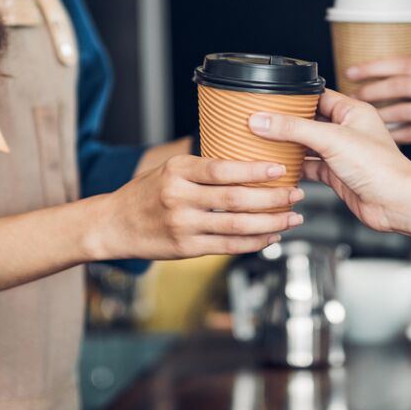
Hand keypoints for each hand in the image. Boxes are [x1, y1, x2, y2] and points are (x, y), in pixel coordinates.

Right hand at [96, 155, 303, 260]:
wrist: (113, 225)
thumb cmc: (146, 193)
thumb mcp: (169, 169)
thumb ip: (202, 168)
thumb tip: (247, 160)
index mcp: (177, 171)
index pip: (222, 169)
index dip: (254, 170)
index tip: (279, 169)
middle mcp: (179, 197)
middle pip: (235, 199)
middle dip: (272, 198)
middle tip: (296, 193)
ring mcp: (182, 225)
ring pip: (236, 225)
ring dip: (270, 222)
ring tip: (292, 217)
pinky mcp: (185, 248)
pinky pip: (227, 246)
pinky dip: (253, 242)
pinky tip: (271, 236)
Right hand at [247, 89, 410, 232]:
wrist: (395, 203)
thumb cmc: (380, 167)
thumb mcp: (331, 139)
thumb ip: (294, 128)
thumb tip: (263, 120)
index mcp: (352, 111)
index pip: (317, 96)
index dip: (294, 97)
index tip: (270, 99)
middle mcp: (347, 130)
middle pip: (309, 121)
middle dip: (287, 122)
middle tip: (261, 121)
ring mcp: (341, 154)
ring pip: (307, 145)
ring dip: (288, 145)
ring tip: (263, 142)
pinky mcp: (336, 175)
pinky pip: (310, 167)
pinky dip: (295, 167)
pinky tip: (279, 167)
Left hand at [346, 57, 410, 158]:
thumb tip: (387, 74)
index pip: (404, 63)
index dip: (374, 67)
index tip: (352, 71)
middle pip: (401, 85)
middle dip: (371, 90)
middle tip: (351, 97)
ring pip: (405, 111)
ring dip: (379, 114)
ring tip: (362, 118)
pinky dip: (395, 135)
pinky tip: (382, 136)